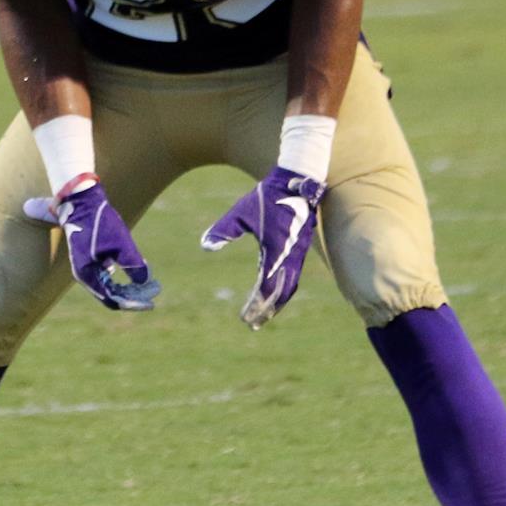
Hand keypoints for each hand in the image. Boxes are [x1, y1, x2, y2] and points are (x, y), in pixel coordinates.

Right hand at [22, 175, 160, 310]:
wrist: (82, 202)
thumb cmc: (100, 222)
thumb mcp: (120, 243)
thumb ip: (133, 264)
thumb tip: (146, 282)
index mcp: (87, 275)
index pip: (112, 299)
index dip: (133, 303)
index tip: (151, 302)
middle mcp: (85, 275)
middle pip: (111, 295)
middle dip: (133, 295)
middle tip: (154, 289)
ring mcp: (87, 268)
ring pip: (110, 287)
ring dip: (129, 287)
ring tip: (148, 283)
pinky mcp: (91, 260)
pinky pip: (107, 277)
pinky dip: (122, 277)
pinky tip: (135, 270)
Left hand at [201, 166, 325, 328]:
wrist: (296, 181)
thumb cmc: (266, 196)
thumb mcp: (240, 212)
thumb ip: (223, 230)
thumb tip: (205, 246)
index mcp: (275, 251)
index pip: (265, 288)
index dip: (255, 305)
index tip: (244, 317)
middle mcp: (289, 256)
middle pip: (280, 293)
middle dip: (267, 310)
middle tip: (252, 324)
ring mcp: (297, 253)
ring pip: (290, 286)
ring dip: (277, 302)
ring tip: (264, 314)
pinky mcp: (300, 248)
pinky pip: (293, 276)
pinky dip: (284, 289)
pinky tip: (272, 292)